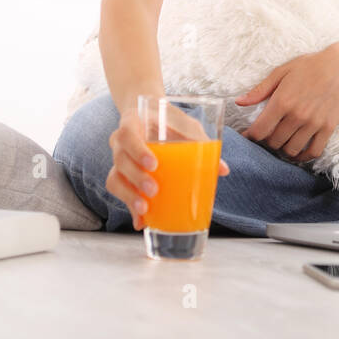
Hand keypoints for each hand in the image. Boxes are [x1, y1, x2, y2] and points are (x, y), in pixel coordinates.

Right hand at [107, 106, 230, 232]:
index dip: (137, 149)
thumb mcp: (185, 125)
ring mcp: (119, 160)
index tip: (153, 164)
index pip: (126, 134)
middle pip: (121, 159)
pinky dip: (130, 207)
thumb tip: (223, 170)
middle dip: (136, 177)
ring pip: (115, 179)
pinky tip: (142, 221)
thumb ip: (200, 142)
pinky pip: (120, 192)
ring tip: (145, 209)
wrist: (152, 117)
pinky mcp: (122, 176)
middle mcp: (120, 142)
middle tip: (154, 190)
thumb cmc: (169, 121)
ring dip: (129, 196)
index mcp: (133, 122)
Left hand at [235, 47, 338, 163]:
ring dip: (284, 149)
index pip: (259, 131)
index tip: (249, 136)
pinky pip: (313, 152)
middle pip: (274, 142)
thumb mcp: (281, 72)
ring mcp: (314, 123)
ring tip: (282, 141)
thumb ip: (259, 90)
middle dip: (267, 141)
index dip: (250, 136)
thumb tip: (239, 102)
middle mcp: (297, 115)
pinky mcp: (328, 128)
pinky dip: (304, 156)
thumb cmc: (308, 66)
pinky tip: (298, 150)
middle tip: (268, 135)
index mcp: (282, 101)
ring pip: (291, 150)